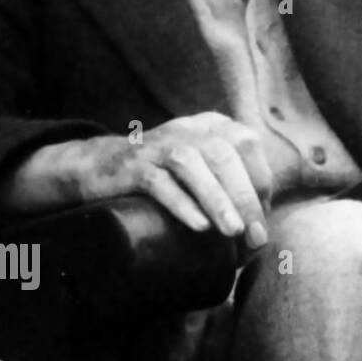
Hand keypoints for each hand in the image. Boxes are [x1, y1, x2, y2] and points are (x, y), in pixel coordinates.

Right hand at [0, 112, 273, 247]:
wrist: (99, 167)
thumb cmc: (165, 174)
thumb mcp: (203, 166)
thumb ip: (232, 184)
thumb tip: (260, 230)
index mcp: (213, 125)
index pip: (248, 148)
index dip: (260, 185)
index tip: (262, 222)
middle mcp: (188, 128)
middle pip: (225, 156)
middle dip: (245, 197)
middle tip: (253, 235)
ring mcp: (157, 144)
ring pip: (193, 166)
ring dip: (217, 200)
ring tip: (232, 232)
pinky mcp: (132, 166)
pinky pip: (159, 182)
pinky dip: (182, 204)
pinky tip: (198, 226)